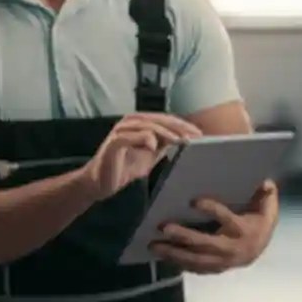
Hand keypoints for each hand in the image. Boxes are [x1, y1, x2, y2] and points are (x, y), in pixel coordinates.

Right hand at [81, 113, 201, 201]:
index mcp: (140, 122)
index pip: (165, 120)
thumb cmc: (125, 167)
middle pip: (158, 120)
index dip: (183, 125)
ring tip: (180, 140)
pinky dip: (143, 139)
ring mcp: (121, 131)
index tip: (199, 134)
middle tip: (194, 136)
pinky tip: (154, 146)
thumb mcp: (151, 154)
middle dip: (178, 127)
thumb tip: (185, 139)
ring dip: (165, 132)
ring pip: (146, 126)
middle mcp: (130, 122)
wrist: (101, 182)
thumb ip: (164, 144)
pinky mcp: (113, 142)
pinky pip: (130, 137)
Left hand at [150, 180, 278, 274]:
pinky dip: (178, 263)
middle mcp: (232, 248)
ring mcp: (222, 262)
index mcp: (243, 230)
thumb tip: (266, 182)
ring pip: (195, 259)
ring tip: (154, 245)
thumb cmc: (260, 223)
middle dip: (182, 236)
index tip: (193, 201)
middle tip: (163, 227)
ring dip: (174, 253)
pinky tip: (163, 257)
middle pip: (204, 243)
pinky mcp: (214, 269)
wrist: (261, 250)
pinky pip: (194, 268)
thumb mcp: (267, 207)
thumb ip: (266, 195)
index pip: (226, 218)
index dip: (211, 210)